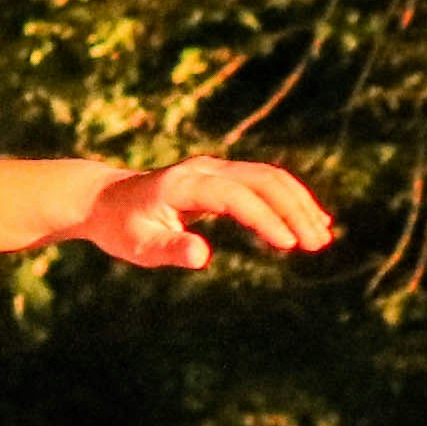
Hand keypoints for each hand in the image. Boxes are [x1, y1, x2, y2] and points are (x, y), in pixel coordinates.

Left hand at [70, 155, 335, 269]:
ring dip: (299, 205)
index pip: (235, 196)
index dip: (264, 218)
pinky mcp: (222, 175)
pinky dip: (289, 199)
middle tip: (317, 244)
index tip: (288, 245)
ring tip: (321, 237)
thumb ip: (169, 250)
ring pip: (269, 178)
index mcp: (183, 184)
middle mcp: (204, 169)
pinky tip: (309, 221)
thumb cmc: (119, 227)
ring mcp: (215, 168)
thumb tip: (201, 257)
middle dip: (294, 210)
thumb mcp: (137, 245)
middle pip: (263, 180)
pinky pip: (264, 182)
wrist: (105, 199)